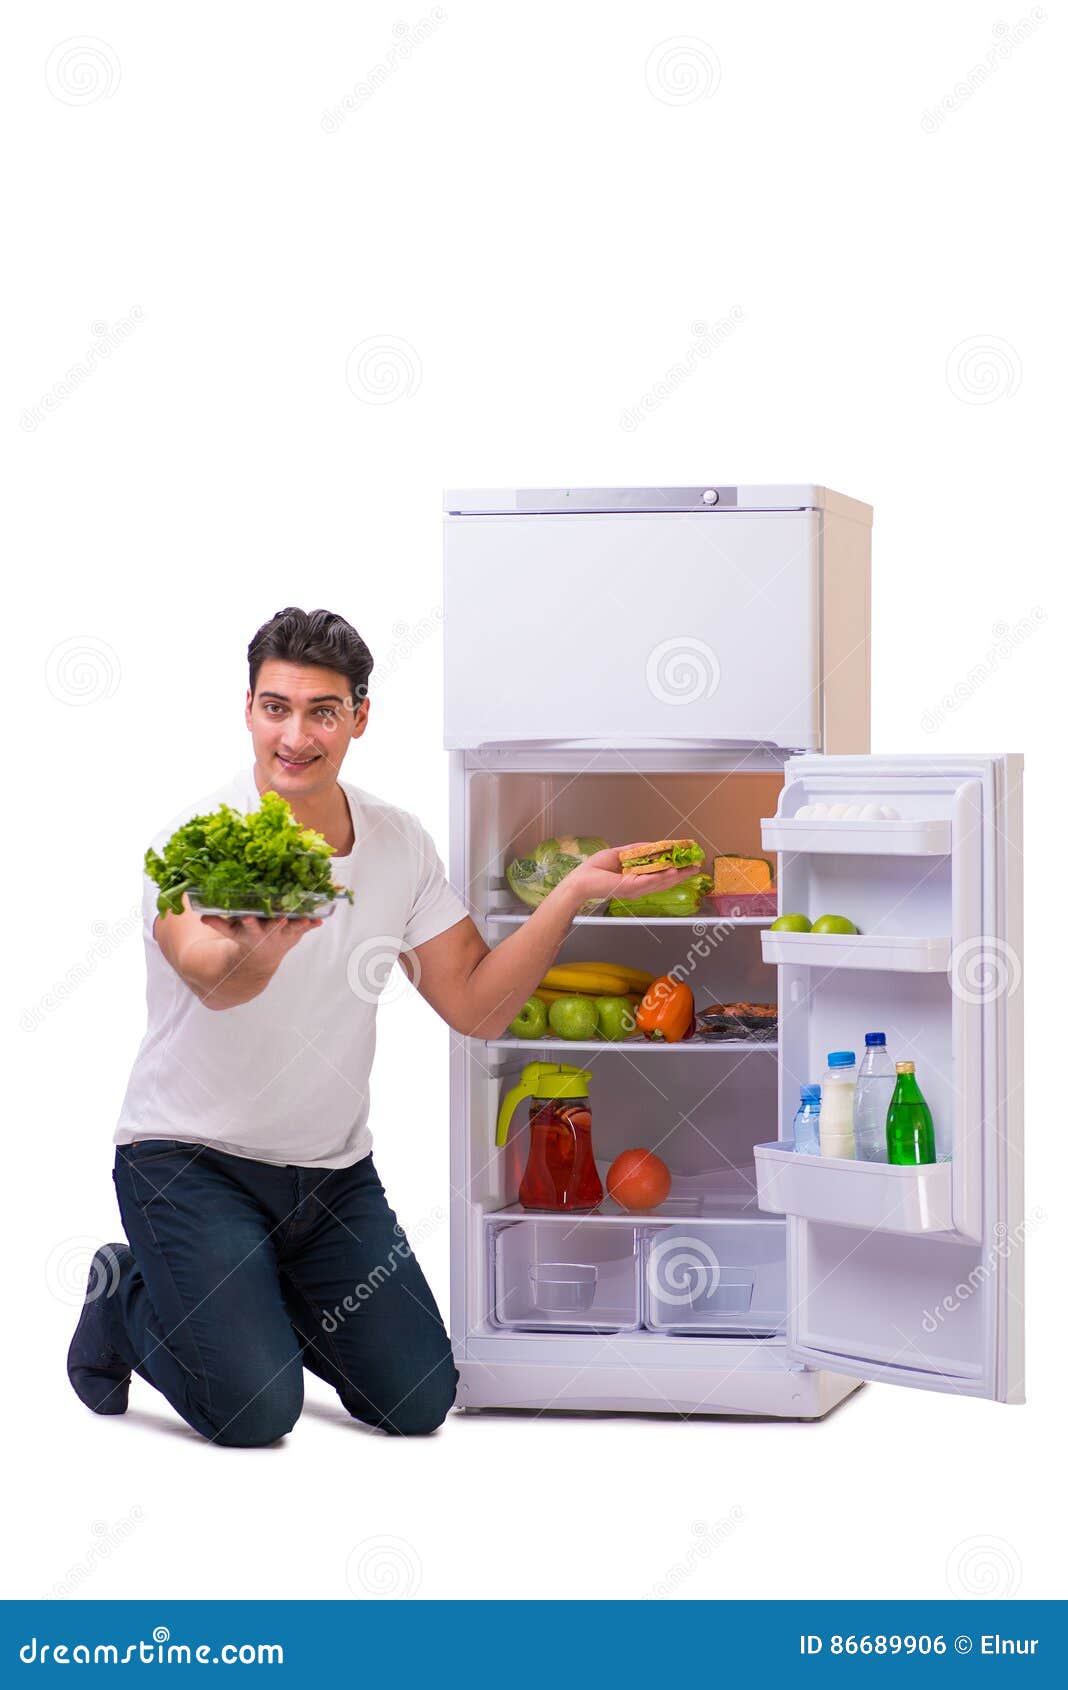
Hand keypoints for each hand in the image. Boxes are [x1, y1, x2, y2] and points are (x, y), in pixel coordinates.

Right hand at [200, 914, 320, 978]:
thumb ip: (218, 924)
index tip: (247, 917)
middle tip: (281, 918)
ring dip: (299, 924)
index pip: (248, 926)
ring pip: (292, 928)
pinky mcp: (296, 933)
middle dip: (276, 923)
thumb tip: (201, 915)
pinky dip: (312, 924)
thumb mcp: (232, 933)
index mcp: (252, 932)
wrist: (261, 958)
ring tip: (307, 920)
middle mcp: (269, 934)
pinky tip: (320, 920)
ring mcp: (284, 934)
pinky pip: (305, 928)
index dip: (248, 922)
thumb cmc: (246, 937)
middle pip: (273, 928)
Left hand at [561, 843, 703, 904]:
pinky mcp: (629, 888)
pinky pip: (648, 881)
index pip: (661, 874)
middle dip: (682, 873)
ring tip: (690, 868)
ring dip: (676, 875)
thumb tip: (653, 844)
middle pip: (665, 880)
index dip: (676, 868)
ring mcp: (635, 889)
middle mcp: (639, 887)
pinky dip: (660, 877)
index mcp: (638, 880)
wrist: (580, 880)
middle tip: (697, 865)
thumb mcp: (620, 854)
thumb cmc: (595, 870)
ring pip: (660, 881)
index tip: (689, 860)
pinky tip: (671, 872)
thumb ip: (637, 850)